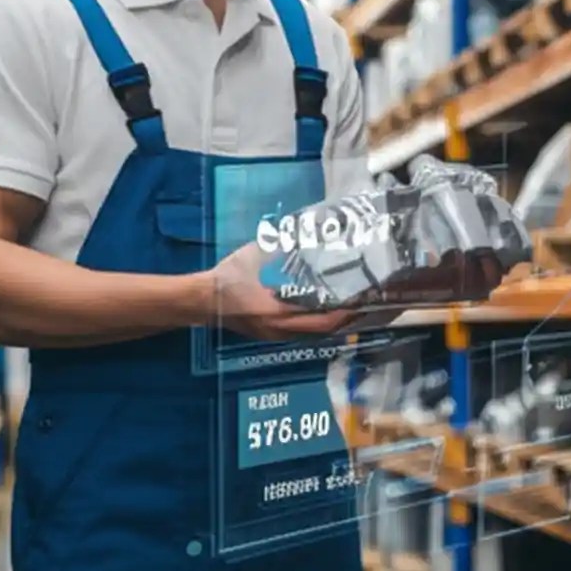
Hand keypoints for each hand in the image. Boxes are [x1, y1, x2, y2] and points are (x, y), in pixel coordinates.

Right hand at [203, 242, 354, 340]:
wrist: (203, 300)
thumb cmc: (229, 276)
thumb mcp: (257, 256)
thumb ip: (282, 249)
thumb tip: (306, 234)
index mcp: (278, 311)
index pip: (321, 317)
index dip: (345, 311)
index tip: (363, 300)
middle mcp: (282, 328)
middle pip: (324, 330)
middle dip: (348, 319)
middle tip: (367, 305)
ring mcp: (277, 335)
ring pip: (316, 334)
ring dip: (336, 323)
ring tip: (354, 308)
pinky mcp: (273, 336)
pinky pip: (305, 333)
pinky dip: (321, 324)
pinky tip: (328, 313)